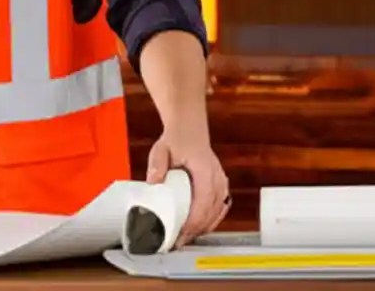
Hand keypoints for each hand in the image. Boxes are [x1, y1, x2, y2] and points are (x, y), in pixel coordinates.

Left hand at [146, 130, 229, 246]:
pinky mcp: (221, 187)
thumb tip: (153, 181)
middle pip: (211, 212)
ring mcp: (221, 183)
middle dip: (195, 230)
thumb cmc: (176, 140)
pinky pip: (220, 209)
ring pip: (217, 212)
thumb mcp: (160, 149)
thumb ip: (157, 164)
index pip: (203, 201)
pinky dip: (210, 221)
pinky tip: (198, 229)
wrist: (189, 131)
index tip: (181, 234)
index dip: (193, 221)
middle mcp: (217, 178)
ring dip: (203, 228)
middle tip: (178, 242)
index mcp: (204, 170)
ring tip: (185, 239)